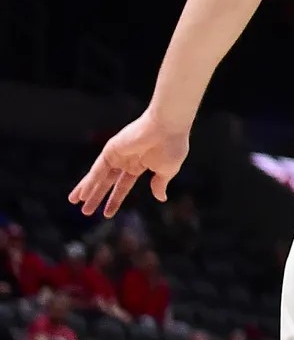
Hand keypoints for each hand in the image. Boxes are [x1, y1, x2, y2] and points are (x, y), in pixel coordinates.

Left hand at [70, 107, 189, 216]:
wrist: (168, 125)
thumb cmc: (172, 145)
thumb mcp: (168, 170)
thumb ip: (160, 184)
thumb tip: (161, 198)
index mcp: (141, 164)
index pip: (124, 184)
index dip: (115, 199)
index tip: (107, 214)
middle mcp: (127, 160)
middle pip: (108, 181)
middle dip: (97, 196)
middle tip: (86, 211)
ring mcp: (118, 154)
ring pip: (99, 176)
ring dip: (88, 190)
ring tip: (75, 203)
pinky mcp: (111, 150)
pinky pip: (98, 169)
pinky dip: (90, 181)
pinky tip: (82, 194)